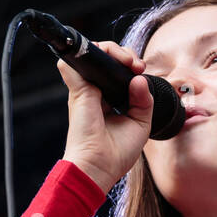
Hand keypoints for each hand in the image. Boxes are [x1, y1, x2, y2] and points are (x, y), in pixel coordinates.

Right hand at [58, 40, 154, 194]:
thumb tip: (140, 78)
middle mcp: (94, 93)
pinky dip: (87, 52)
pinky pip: (72, 63)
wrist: (100, 167)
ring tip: (128, 61)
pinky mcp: (78, 91)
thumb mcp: (140, 123)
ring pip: (92, 54)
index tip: (142, 71)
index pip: (117, 74)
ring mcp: (84, 91)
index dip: (130, 66)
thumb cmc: (117, 153)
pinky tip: (107, 58)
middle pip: (105, 60)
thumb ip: (144, 100)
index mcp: (108, 101)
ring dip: (110, 49)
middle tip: (137, 65)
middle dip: (124, 54)